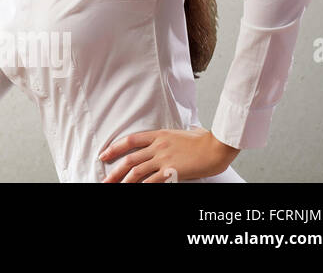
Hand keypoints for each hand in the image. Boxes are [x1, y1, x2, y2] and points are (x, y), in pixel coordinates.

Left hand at [98, 126, 239, 181]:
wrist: (217, 145)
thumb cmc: (205, 139)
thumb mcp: (184, 132)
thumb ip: (174, 137)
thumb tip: (179, 135)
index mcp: (159, 135)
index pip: (130, 140)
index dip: (114, 148)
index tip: (104, 154)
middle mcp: (158, 146)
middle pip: (129, 158)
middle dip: (114, 170)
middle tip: (104, 179)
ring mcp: (164, 158)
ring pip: (136, 171)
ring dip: (124, 181)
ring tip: (114, 187)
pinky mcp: (172, 170)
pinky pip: (152, 180)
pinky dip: (142, 186)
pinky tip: (136, 189)